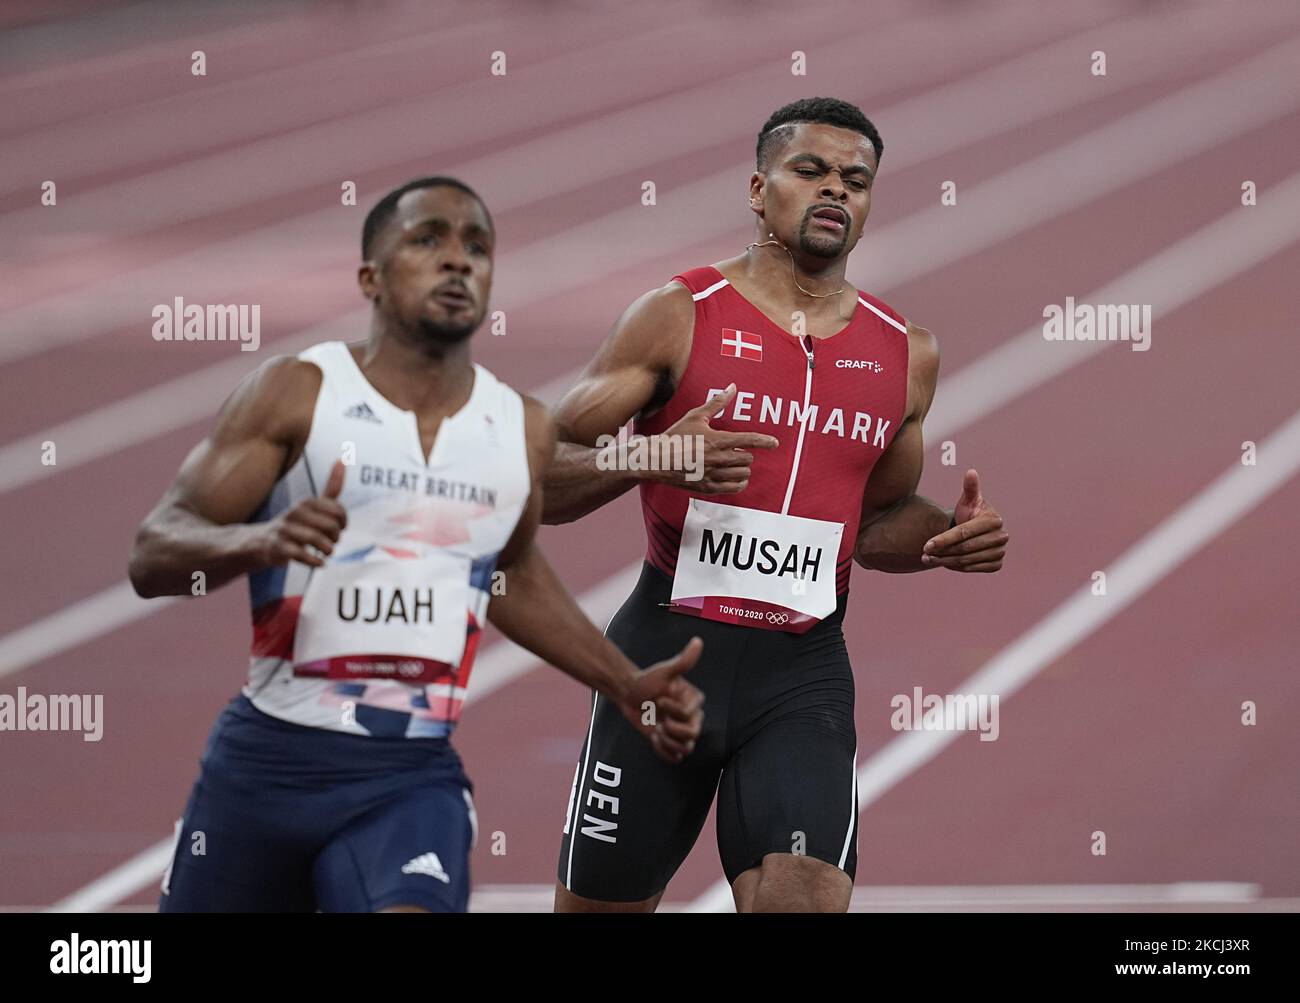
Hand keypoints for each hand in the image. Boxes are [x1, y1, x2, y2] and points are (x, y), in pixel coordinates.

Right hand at [262, 459, 348, 567]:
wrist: (260, 542)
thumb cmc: (294, 524)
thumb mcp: (312, 504)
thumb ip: (331, 487)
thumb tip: (342, 459)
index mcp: (307, 502)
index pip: (338, 511)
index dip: (343, 523)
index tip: (340, 528)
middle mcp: (296, 512)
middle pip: (330, 525)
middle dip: (336, 537)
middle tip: (332, 542)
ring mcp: (286, 530)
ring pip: (316, 539)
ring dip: (327, 550)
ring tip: (326, 553)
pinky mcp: (278, 547)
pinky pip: (301, 554)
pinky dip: (315, 561)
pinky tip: (320, 563)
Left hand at [618, 637, 704, 763]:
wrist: (629, 694)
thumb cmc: (646, 680)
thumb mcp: (665, 671)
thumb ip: (684, 661)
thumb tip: (697, 641)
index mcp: (693, 700)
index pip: (692, 714)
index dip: (675, 710)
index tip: (660, 700)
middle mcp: (691, 716)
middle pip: (693, 735)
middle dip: (673, 731)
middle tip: (659, 723)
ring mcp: (681, 730)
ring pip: (685, 749)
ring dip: (667, 743)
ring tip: (656, 731)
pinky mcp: (670, 742)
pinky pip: (675, 758)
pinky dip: (664, 752)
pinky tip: (654, 738)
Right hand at [655, 384, 777, 493]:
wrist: (657, 460)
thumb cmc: (676, 436)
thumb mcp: (696, 416)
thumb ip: (717, 403)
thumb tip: (732, 388)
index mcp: (717, 439)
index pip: (749, 440)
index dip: (765, 441)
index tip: (774, 443)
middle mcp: (718, 458)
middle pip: (747, 458)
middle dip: (745, 453)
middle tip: (737, 451)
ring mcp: (714, 474)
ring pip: (743, 473)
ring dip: (743, 468)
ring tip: (735, 463)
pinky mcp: (708, 487)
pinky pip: (734, 488)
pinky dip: (739, 483)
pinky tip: (735, 478)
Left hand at [921, 469, 1006, 572]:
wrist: (977, 530)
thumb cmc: (969, 512)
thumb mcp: (968, 500)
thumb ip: (970, 487)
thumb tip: (971, 472)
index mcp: (993, 519)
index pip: (964, 532)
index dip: (944, 539)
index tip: (926, 544)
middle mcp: (1001, 537)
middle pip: (965, 548)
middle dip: (942, 552)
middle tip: (924, 554)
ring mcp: (1000, 551)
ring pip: (967, 560)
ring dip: (945, 561)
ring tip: (928, 559)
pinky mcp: (997, 564)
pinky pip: (972, 568)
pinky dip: (956, 567)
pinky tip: (943, 563)